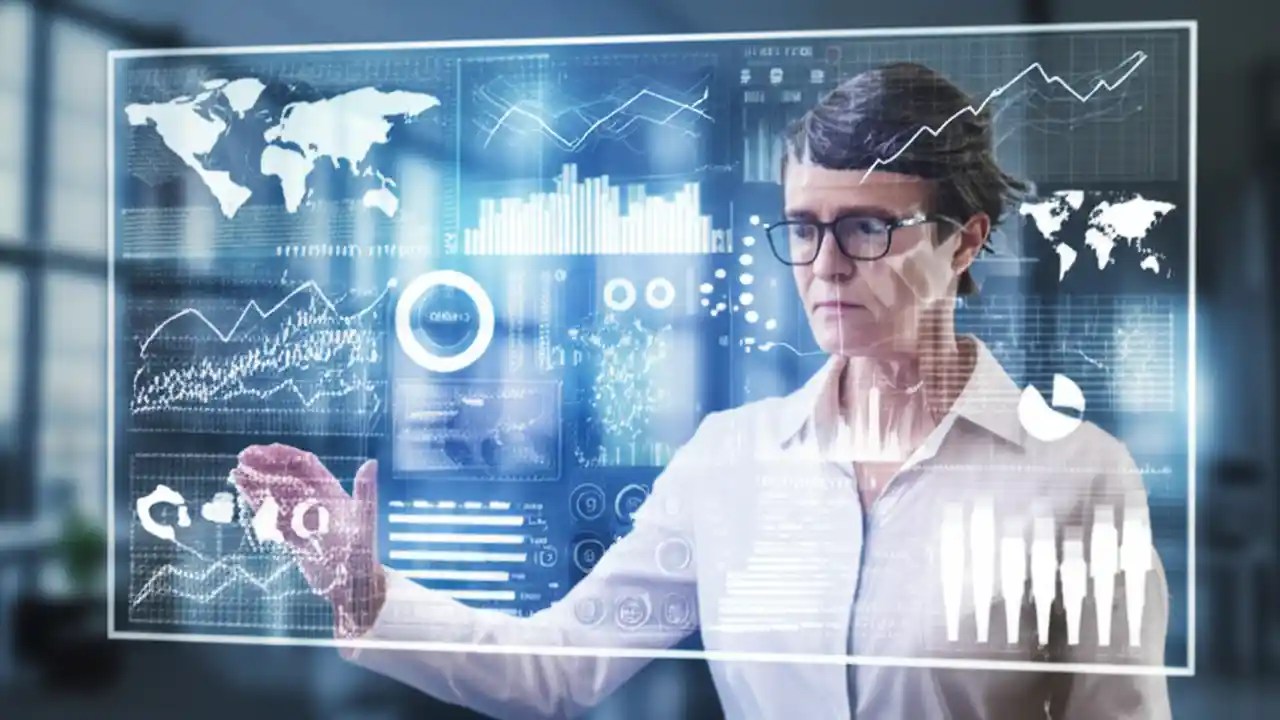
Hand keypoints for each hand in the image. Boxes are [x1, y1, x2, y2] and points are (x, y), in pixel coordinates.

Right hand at [232, 443, 385, 637]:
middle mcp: (318, 504)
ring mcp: (305, 520)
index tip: (265, 450)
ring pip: (278, 496)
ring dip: (259, 483)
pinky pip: (275, 517)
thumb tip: (371, 463)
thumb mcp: (365, 520)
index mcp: (334, 494)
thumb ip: (365, 492)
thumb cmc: (364, 553)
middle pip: (289, 477)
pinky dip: (260, 505)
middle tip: (243, 458)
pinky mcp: (296, 538)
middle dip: (267, 466)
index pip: (307, 467)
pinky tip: (245, 495)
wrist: (354, 587)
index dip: (286, 456)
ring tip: (237, 472)